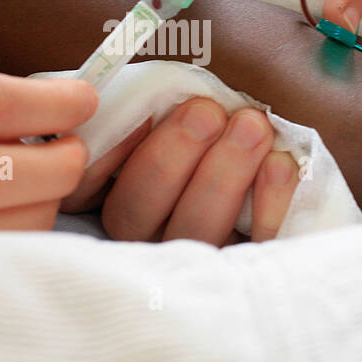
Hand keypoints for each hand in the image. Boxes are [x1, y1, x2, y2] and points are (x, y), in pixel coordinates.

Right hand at [61, 97, 298, 243]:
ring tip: (251, 126)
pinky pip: (255, 244)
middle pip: (135, 213)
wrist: (279, 159)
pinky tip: (279, 162)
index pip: (82, 190)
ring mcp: (195, 259)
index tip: (140, 113)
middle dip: (171, 158)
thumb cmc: (218, 126)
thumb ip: (152, 108)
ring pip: (193, 232)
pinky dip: (269, 203)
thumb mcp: (175, 112)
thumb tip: (149, 95)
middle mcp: (144, 238)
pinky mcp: (248, 266)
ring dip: (222, 175)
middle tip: (205, 113)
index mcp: (115, 198)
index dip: (104, 155)